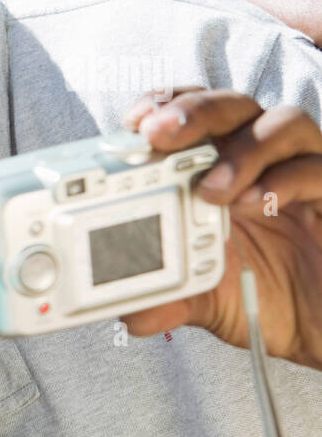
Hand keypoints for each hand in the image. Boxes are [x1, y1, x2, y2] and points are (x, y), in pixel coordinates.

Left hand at [119, 88, 321, 370]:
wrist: (319, 329)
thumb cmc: (266, 297)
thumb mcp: (207, 301)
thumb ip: (169, 300)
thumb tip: (133, 315)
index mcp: (219, 173)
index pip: (195, 117)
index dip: (165, 107)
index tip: (134, 123)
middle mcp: (262, 164)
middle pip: (232, 107)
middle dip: (193, 111)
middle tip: (158, 133)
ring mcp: (304, 176)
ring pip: (283, 123)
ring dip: (242, 149)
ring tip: (211, 190)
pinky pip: (321, 168)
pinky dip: (287, 179)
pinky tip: (259, 201)